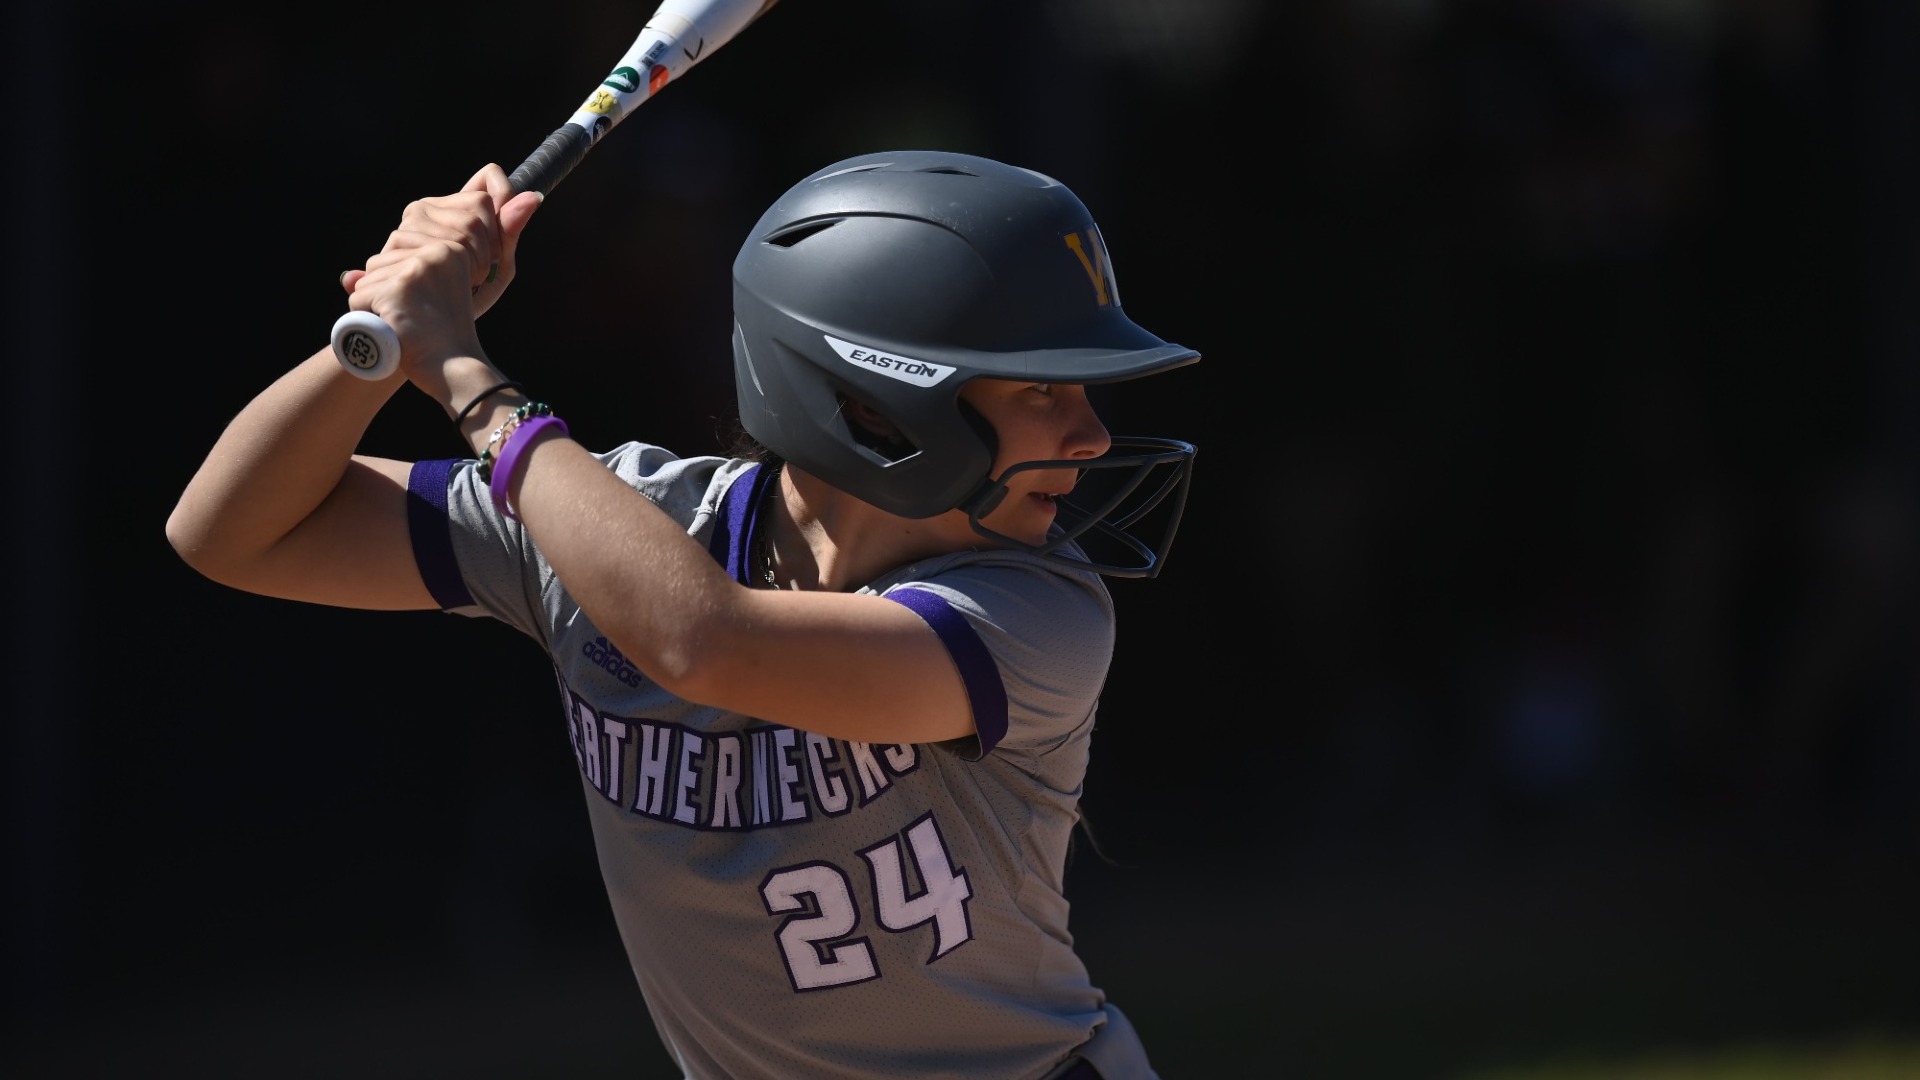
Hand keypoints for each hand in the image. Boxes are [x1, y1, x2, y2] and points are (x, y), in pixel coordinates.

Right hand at [338, 164, 543, 374]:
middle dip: (492, 245)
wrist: (429, 337)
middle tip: (479, 274)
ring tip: (462, 282)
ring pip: (466, 225)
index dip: (503, 210)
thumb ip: (511, 231)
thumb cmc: (467, 300)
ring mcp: (407, 226)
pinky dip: (460, 270)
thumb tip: (534, 197)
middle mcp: (423, 208)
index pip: (488, 178)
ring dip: (476, 261)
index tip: (499, 245)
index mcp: (448, 207)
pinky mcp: (395, 246)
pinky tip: (446, 284)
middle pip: (480, 205)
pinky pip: (446, 246)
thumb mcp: (498, 266)